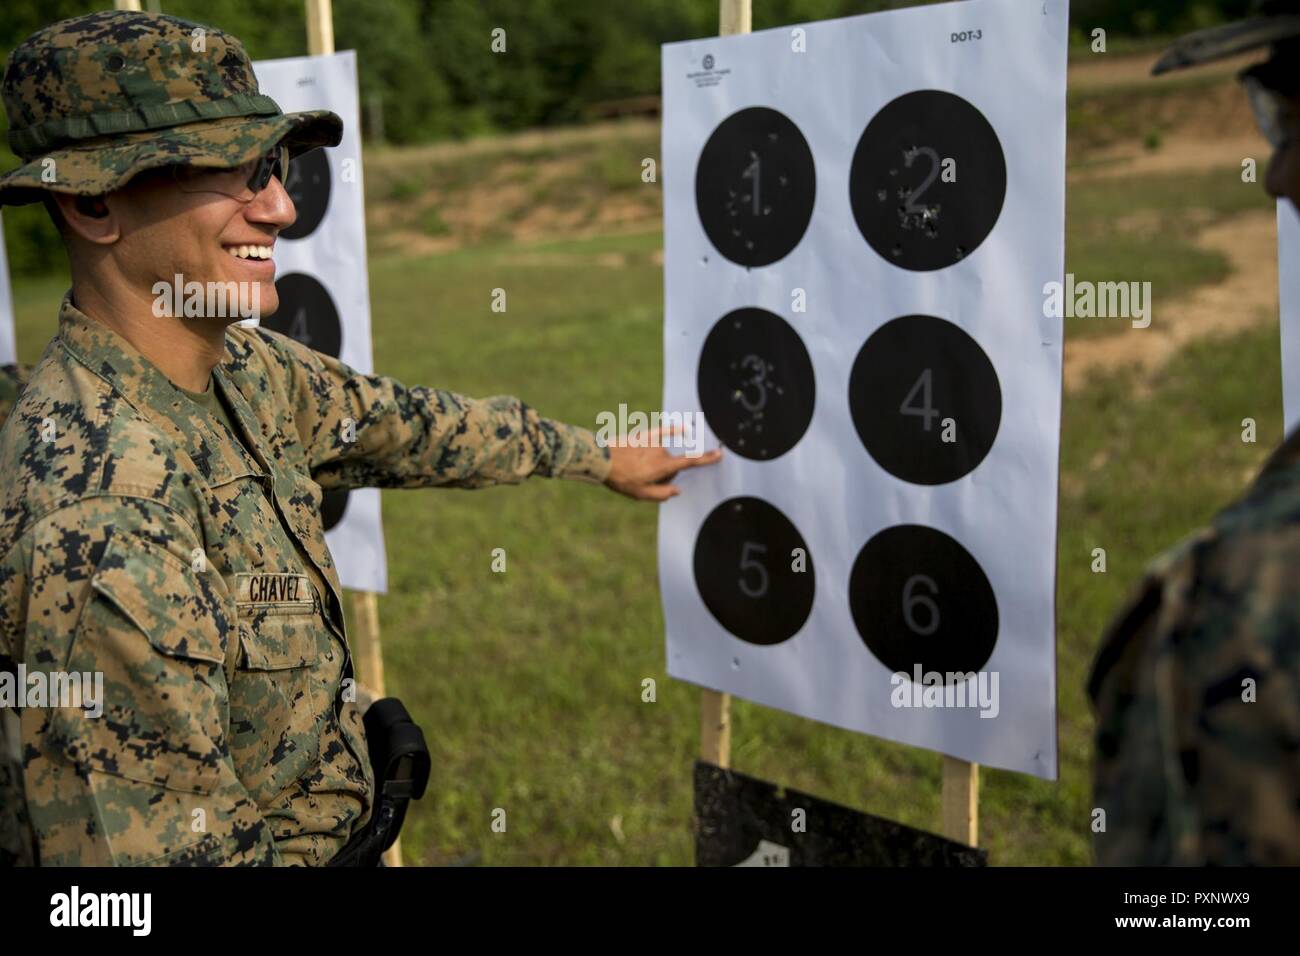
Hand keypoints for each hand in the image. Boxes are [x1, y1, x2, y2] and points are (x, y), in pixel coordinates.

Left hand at [604, 427, 722, 500]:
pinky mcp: (645, 435)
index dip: (706, 459)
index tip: (720, 453)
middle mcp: (662, 452)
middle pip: (671, 465)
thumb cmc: (621, 479)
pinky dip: (674, 430)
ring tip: (636, 469)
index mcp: (663, 467)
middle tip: (643, 480)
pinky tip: (684, 428)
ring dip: (655, 462)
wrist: (601, 459)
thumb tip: (677, 490)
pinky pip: (663, 431)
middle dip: (663, 474)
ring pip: (662, 455)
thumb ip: (663, 494)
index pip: (690, 462)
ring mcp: (653, 442)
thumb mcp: (641, 495)